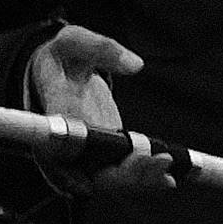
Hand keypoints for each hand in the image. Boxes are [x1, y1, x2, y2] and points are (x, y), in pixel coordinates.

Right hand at [25, 25, 162, 178]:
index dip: (73, 167)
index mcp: (54, 113)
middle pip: (88, 172)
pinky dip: (141, 179)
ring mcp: (82, 153)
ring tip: (169, 175)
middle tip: (159, 161)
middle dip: (124, 175)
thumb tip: (135, 65)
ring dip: (137, 182)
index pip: (59, 146)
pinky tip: (167, 178)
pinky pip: (118, 174)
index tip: (98, 173)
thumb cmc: (62, 56)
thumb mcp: (75, 41)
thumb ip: (102, 48)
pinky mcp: (100, 155)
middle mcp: (63, 142)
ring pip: (105, 180)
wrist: (56, 71)